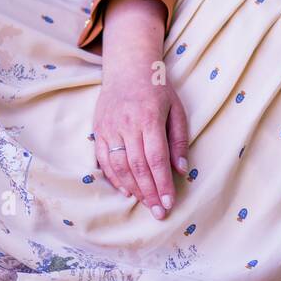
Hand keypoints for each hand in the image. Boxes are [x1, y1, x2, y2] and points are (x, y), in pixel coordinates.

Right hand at [92, 69, 188, 219]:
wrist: (127, 67)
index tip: (169, 202)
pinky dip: (114, 178)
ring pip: (119, 167)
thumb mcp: (176, 108)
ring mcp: (110, 128)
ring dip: (133, 189)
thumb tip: (182, 170)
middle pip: (138, 167)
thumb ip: (178, 140)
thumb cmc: (157, 89)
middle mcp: (127, 124)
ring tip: (146, 204)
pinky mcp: (99, 130)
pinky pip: (104, 160)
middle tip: (159, 212)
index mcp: (149, 118)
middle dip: (149, 193)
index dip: (163, 183)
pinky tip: (126, 190)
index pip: (156, 158)